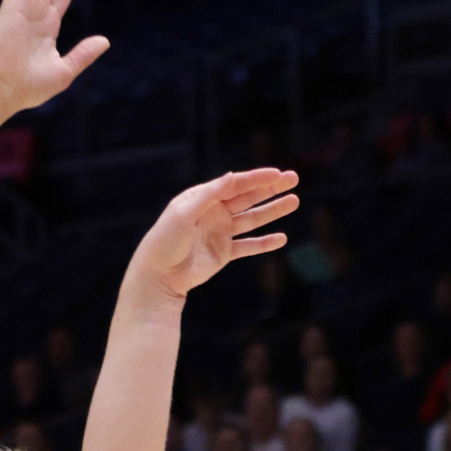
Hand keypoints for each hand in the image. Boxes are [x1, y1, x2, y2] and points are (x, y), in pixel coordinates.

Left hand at [128, 167, 298, 301]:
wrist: (157, 276)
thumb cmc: (164, 241)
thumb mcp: (184, 214)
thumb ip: (210, 196)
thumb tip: (233, 177)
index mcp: (202, 198)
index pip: (235, 184)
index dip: (257, 178)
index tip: (278, 175)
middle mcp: (214, 212)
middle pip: (247, 197)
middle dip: (271, 189)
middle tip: (293, 179)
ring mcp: (220, 233)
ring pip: (252, 219)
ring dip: (272, 211)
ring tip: (294, 202)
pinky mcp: (223, 253)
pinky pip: (248, 246)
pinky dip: (264, 243)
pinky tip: (281, 238)